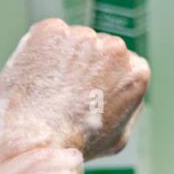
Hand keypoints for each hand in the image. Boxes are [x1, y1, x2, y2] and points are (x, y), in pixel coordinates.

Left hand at [0, 18, 149, 159]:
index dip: (104, 81)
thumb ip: (126, 108)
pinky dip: (41, 52)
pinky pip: (47, 37)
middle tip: (67, 93)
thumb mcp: (118, 137)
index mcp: (136, 71)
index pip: (123, 66)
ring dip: (63, 58)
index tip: (90, 94)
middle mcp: (114, 47)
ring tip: (50, 89)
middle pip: (99, 49)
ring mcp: (82, 36)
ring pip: (73, 42)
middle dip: (86, 65)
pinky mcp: (51, 30)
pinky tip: (37, 78)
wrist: (38, 137)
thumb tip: (122, 97)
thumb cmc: (77, 143)